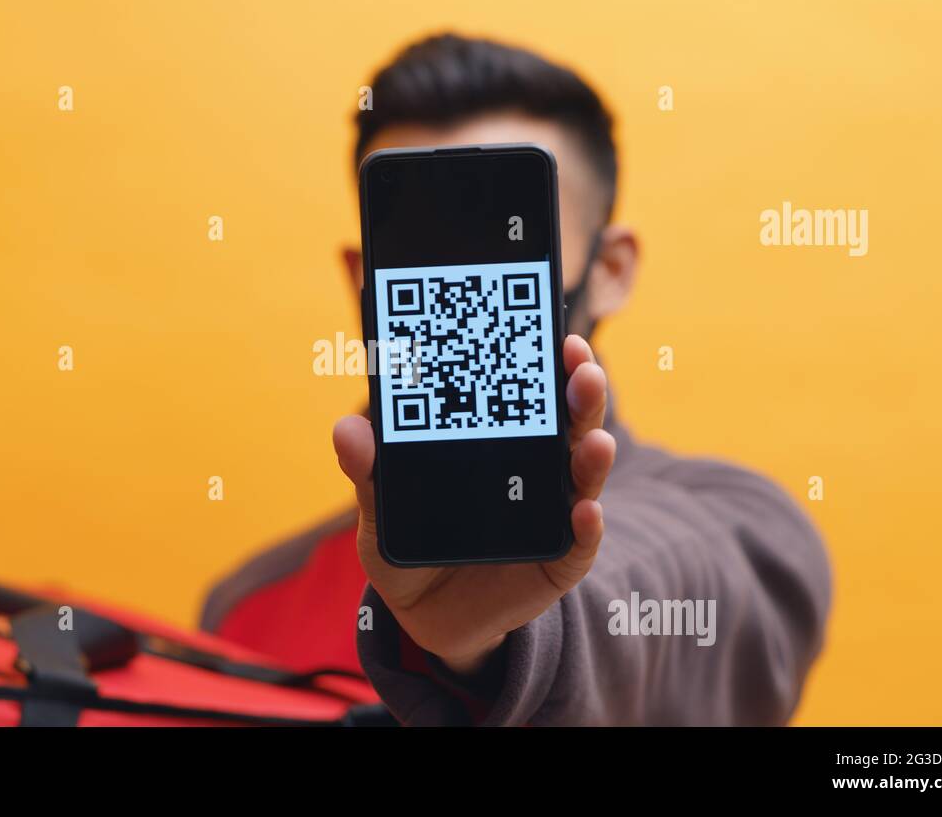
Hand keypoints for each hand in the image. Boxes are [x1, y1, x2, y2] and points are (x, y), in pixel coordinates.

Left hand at [333, 334, 614, 675]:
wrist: (425, 615)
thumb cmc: (409, 546)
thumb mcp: (379, 509)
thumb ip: (368, 472)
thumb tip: (348, 429)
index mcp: (496, 439)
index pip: (523, 388)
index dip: (540, 357)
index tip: (547, 327)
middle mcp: (534, 466)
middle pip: (566, 419)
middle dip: (579, 389)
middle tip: (579, 367)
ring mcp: (551, 512)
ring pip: (583, 473)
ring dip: (593, 451)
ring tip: (593, 439)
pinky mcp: (558, 561)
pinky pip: (579, 544)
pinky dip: (586, 529)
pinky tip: (584, 513)